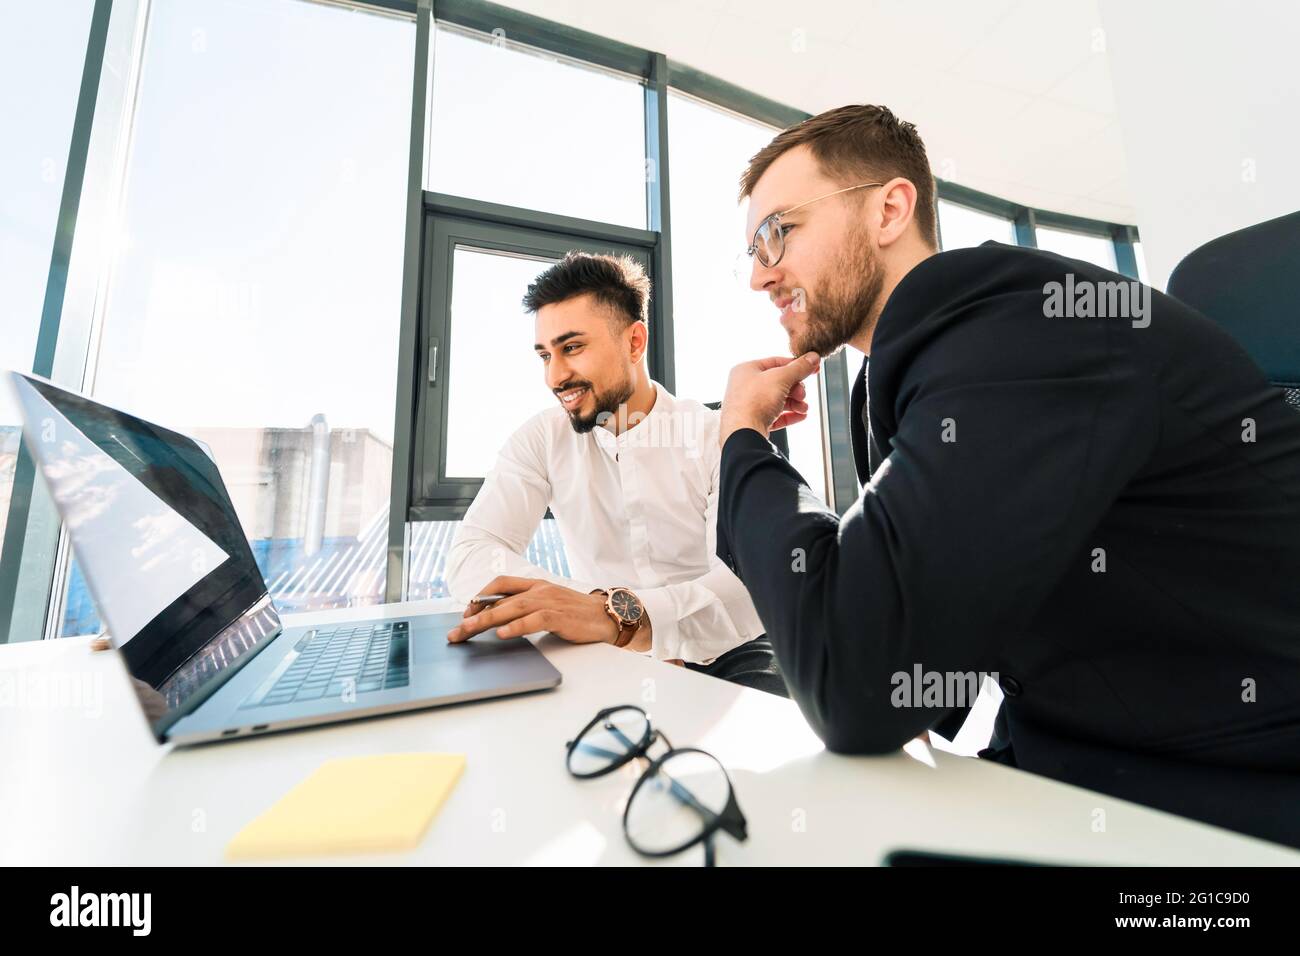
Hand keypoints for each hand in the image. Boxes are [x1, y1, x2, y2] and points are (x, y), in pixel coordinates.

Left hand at [447, 576, 618, 643]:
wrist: (608, 616)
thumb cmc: (577, 613)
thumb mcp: (549, 604)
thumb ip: (527, 607)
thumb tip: (498, 619)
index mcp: (536, 585)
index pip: (501, 583)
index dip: (480, 596)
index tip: (465, 612)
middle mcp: (540, 590)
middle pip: (500, 600)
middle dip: (475, 616)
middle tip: (457, 631)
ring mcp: (550, 602)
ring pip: (511, 608)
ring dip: (487, 621)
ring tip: (469, 631)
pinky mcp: (560, 617)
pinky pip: (534, 621)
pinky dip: (516, 627)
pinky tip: (502, 634)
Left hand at [719, 352, 820, 446]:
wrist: (743, 433)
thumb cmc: (755, 401)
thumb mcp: (781, 378)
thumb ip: (799, 368)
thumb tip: (813, 357)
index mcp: (746, 370)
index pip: (776, 362)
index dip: (796, 365)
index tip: (812, 367)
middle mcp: (745, 386)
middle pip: (778, 382)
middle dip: (796, 389)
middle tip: (803, 394)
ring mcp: (748, 405)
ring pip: (777, 400)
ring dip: (795, 403)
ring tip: (804, 408)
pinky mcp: (753, 422)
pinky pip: (774, 416)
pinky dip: (789, 415)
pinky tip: (801, 416)